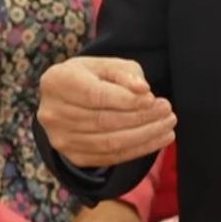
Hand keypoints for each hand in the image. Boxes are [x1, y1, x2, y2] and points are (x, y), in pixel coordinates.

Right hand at [37, 56, 175, 168]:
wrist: (70, 99)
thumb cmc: (92, 76)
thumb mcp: (107, 65)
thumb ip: (125, 74)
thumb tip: (143, 90)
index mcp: (57, 82)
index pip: (95, 95)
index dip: (126, 100)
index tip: (153, 99)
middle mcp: (52, 113)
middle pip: (103, 121)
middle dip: (141, 117)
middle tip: (167, 111)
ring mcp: (61, 139)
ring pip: (109, 142)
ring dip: (144, 136)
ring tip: (167, 126)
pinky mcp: (73, 156)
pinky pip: (110, 157)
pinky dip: (138, 150)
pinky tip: (158, 139)